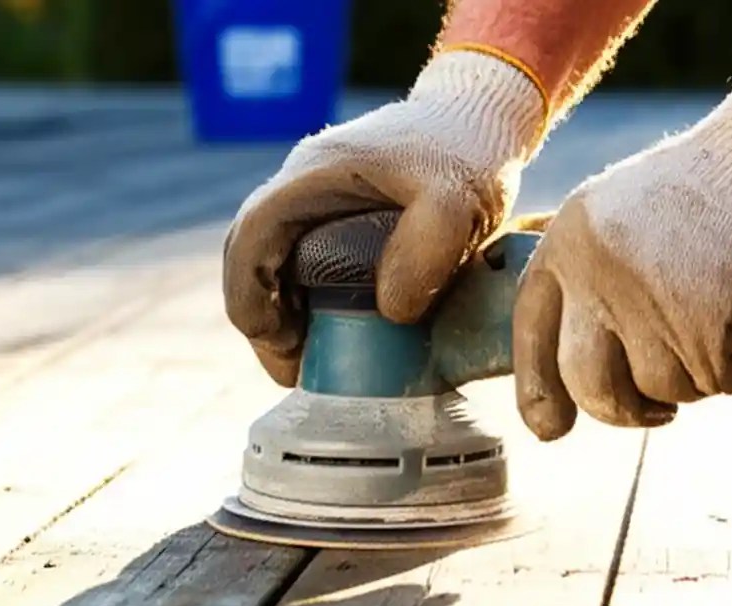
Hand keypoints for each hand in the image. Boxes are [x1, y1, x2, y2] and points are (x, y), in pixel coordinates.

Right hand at [223, 50, 546, 385]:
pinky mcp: (334, 215)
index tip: (281, 346)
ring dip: (282, 315)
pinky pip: (299, 263)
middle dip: (263, 320)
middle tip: (298, 368)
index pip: (249, 239)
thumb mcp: (457, 198)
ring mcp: (313, 201)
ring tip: (316, 360)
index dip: (248, 298)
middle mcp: (299, 187)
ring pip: (271, 264)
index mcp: (310, 177)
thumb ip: (427, 251)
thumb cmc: (468, 148)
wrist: (483, 111)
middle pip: (249, 259)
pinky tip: (337, 333)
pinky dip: (306, 303)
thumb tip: (390, 311)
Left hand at [512, 80, 731, 439]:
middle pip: (586, 381)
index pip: (530, 333)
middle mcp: (593, 276)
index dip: (535, 390)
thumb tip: (570, 362)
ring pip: (656, 388)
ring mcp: (645, 300)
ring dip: (692, 383)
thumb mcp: (610, 218)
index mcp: (564, 248)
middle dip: (618, 412)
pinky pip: (713, 382)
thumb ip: (585, 279)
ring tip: (715, 344)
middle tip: (650, 411)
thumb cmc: (694, 190)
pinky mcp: (702, 322)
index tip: (548, 427)